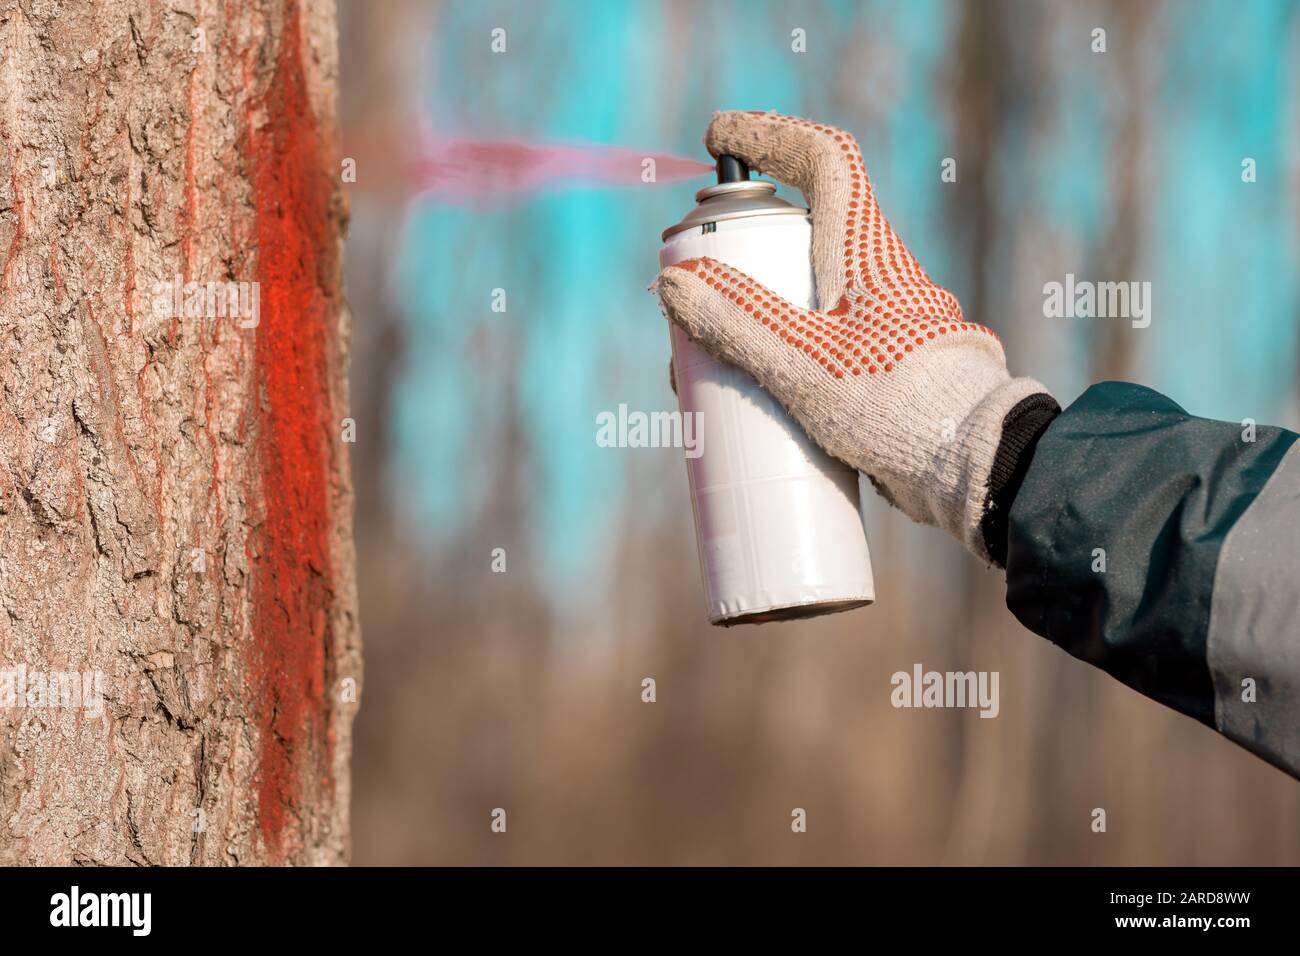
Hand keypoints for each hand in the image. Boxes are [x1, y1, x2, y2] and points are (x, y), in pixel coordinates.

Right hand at [653, 111, 1053, 562]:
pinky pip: (816, 338)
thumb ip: (738, 322)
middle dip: (733, 256)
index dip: (770, 134)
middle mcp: (878, 272)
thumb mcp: (804, 366)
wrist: (974, 466)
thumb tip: (671, 282)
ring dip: (747, 314)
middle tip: (689, 291)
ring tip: (701, 366)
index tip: (719, 138)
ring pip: (802, 293)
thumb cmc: (899, 407)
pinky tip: (745, 400)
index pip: (822, 159)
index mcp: (865, 249)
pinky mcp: (883, 362)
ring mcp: (882, 318)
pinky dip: (773, 353)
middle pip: (795, 235)